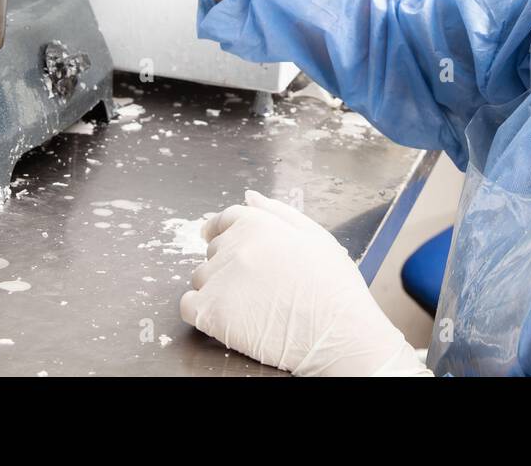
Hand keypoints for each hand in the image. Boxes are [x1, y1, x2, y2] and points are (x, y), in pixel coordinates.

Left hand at [180, 190, 430, 375]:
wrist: (341, 333)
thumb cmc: (335, 287)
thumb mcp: (315, 236)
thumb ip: (277, 212)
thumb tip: (248, 196)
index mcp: (257, 224)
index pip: (224, 220)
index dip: (223, 233)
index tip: (221, 243)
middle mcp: (234, 245)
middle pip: (214, 252)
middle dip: (229, 265)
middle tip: (257, 287)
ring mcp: (220, 279)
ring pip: (202, 279)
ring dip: (217, 290)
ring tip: (250, 306)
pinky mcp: (211, 312)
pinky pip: (189, 306)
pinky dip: (202, 312)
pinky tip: (227, 319)